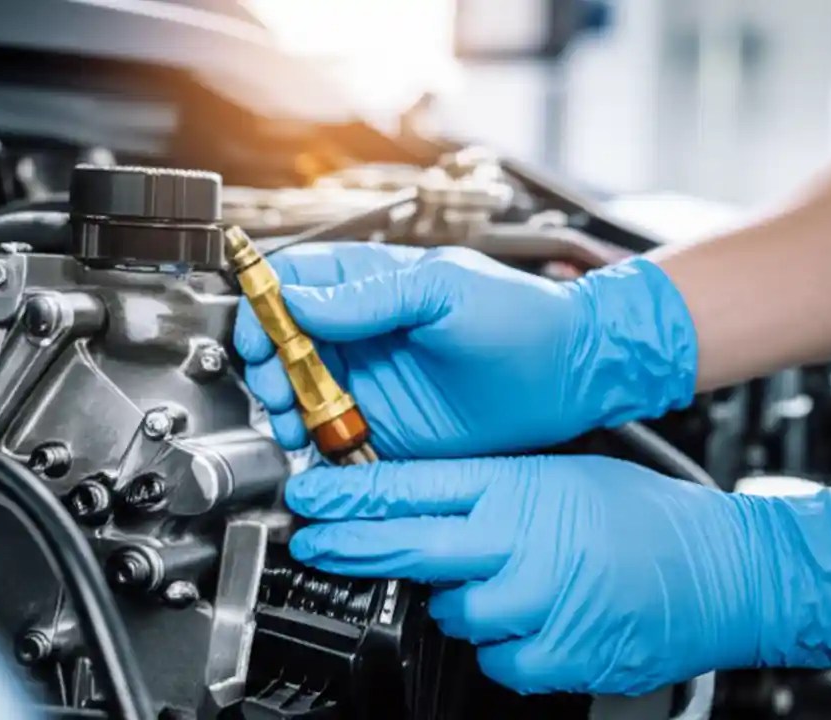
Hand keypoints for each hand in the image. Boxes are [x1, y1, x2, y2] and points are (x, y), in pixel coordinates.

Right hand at [233, 242, 697, 458]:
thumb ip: (373, 295)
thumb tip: (302, 302)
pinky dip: (311, 447)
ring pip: (296, 393)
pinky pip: (329, 439)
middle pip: (282, 344)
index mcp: (368, 285)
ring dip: (283, 409)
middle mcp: (358, 332)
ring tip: (294, 424)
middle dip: (267, 367)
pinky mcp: (381, 429)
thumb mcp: (447, 291)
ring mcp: (367, 382)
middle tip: (278, 389)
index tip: (257, 337)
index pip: (291, 284)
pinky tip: (316, 450)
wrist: (573, 378)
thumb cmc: (522, 319)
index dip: (263, 308)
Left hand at [285, 456, 830, 695]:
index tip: (310, 498)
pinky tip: (526, 622)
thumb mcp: (564, 474)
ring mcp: (537, 601)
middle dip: (350, 546)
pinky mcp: (557, 654)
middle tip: (315, 544)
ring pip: (450, 610)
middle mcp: (520, 542)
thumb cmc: (648, 518)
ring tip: (497, 583)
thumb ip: (493, 491)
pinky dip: (498, 645)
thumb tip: (427, 503)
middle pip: (409, 545)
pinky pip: (492, 659)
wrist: (725, 571)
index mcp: (520, 488)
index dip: (351, 495)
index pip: (415, 487)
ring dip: (454, 601)